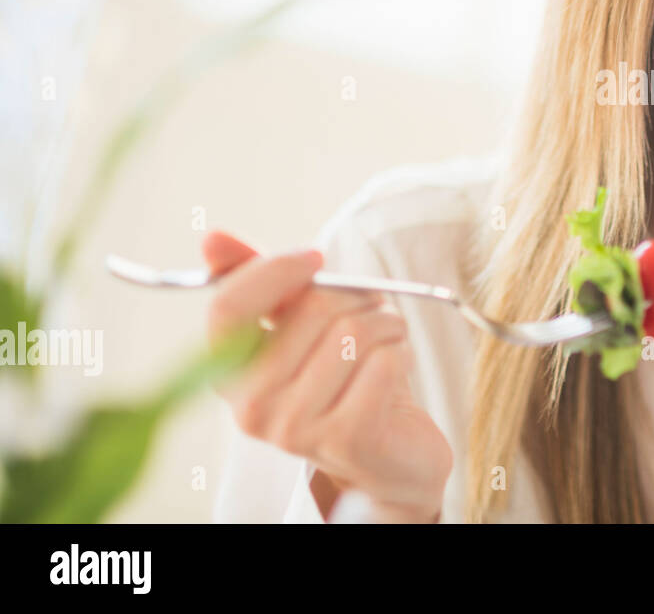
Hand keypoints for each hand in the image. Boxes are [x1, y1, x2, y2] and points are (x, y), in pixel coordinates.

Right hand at [203, 231, 452, 521]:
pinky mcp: (346, 439)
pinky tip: (394, 370)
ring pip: (355, 332)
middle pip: (311, 308)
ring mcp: (295, 428)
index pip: (229, 306)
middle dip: (356, 297)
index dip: (275, 269)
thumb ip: (262, 283)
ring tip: (386, 343)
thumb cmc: (345, 379)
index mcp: (230, 373)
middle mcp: (251, 407)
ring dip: (386, 324)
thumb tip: (212, 238)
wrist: (390, 455)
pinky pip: (384, 361)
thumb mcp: (301, 325)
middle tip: (370, 310)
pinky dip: (401, 353)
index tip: (315, 259)